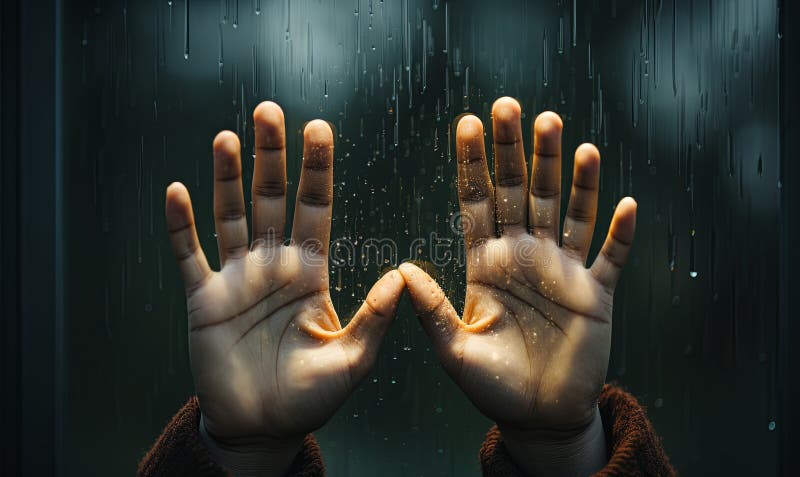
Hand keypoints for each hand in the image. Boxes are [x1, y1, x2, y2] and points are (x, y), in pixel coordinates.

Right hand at [165, 102, 404, 473]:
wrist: (262, 427)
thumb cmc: (310, 397)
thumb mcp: (351, 360)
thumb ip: (374, 320)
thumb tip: (403, 277)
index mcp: (310, 273)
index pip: (315, 209)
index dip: (316, 170)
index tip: (319, 129)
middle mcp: (273, 266)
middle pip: (271, 199)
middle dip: (271, 156)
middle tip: (271, 111)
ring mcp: (236, 279)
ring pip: (230, 217)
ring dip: (226, 178)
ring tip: (227, 137)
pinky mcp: (203, 300)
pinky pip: (189, 255)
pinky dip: (181, 226)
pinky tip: (177, 191)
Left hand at [399, 98, 636, 474]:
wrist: (539, 415)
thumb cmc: (493, 385)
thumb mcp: (454, 349)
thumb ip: (432, 310)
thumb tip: (403, 269)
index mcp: (488, 264)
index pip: (478, 202)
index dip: (474, 164)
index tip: (468, 122)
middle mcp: (526, 257)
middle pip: (522, 193)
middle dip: (517, 151)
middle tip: (512, 106)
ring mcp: (564, 272)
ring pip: (568, 212)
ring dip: (569, 174)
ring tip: (561, 132)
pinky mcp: (596, 295)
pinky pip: (611, 258)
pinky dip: (619, 233)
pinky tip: (625, 203)